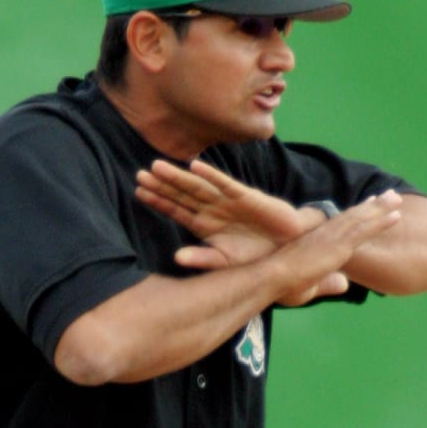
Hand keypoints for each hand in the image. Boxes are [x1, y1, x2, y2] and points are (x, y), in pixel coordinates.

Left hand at [135, 159, 308, 268]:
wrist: (287, 247)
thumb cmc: (255, 255)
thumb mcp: (225, 261)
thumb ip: (201, 259)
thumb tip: (176, 258)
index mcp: (204, 224)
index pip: (176, 209)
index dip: (158, 200)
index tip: (138, 192)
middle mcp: (212, 209)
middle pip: (182, 194)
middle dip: (161, 185)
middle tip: (139, 174)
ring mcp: (227, 201)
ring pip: (198, 186)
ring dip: (178, 177)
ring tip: (157, 167)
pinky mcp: (246, 196)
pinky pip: (225, 184)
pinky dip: (211, 175)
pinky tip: (196, 166)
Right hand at [270, 189, 403, 305]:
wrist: (271, 277)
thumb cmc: (283, 284)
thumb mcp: (309, 286)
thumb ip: (328, 284)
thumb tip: (345, 284)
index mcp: (317, 239)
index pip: (341, 222)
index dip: (357, 211)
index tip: (371, 202)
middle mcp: (326, 233)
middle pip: (355, 215)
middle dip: (374, 205)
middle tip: (391, 194)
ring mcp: (333, 237)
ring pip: (362, 218)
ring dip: (382, 208)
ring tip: (397, 197)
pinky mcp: (339, 245)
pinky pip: (365, 230)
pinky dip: (381, 222)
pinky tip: (396, 216)